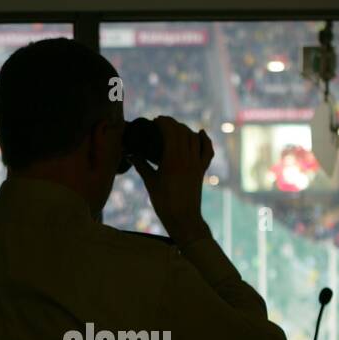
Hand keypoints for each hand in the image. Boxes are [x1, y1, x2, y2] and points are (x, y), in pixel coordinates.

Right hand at [131, 115, 213, 241]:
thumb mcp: (150, 183)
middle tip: (161, 123)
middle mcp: (187, 158)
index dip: (164, 122)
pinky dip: (204, 140)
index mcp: (173, 159)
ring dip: (184, 129)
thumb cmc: (164, 203)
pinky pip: (207, 151)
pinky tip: (200, 133)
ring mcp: (196, 164)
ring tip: (174, 129)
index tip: (155, 120)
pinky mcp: (201, 170)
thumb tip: (131, 154)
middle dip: (172, 123)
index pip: (171, 131)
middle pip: (182, 132)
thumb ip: (141, 166)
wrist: (183, 219)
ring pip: (194, 138)